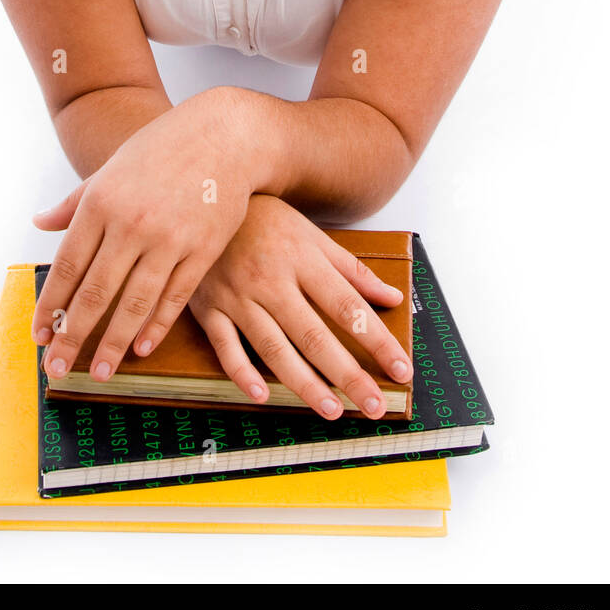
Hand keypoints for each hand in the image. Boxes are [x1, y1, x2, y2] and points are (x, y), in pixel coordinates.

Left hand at [31, 88, 255, 383]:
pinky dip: (157, 325)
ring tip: (99, 372)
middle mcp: (132, 223)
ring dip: (113, 343)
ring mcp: (170, 239)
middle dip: (73, 337)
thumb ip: (74, 202)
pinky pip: (175, 297)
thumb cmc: (161, 150)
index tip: (39, 336)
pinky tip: (141, 347)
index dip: (51, 307)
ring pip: (135, 303)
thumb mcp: (111, 169)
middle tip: (56, 368)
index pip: (69, 267)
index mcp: (102, 202)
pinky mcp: (203, 249)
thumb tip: (38, 222)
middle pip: (96, 293)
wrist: (224, 135)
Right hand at [185, 194, 413, 419]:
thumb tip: (392, 298)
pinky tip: (261, 394)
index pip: (349, 307)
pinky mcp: (209, 308)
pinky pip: (225, 346)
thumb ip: (352, 271)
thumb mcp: (312, 235)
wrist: (207, 199)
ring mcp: (238, 296)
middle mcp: (272, 280)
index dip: (377, 341)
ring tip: (332, 410)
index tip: (402, 369)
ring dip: (304, 383)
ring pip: (274, 347)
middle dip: (348, 374)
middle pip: (315, 335)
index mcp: (303, 260)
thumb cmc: (266, 220)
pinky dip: (241, 372)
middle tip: (373, 405)